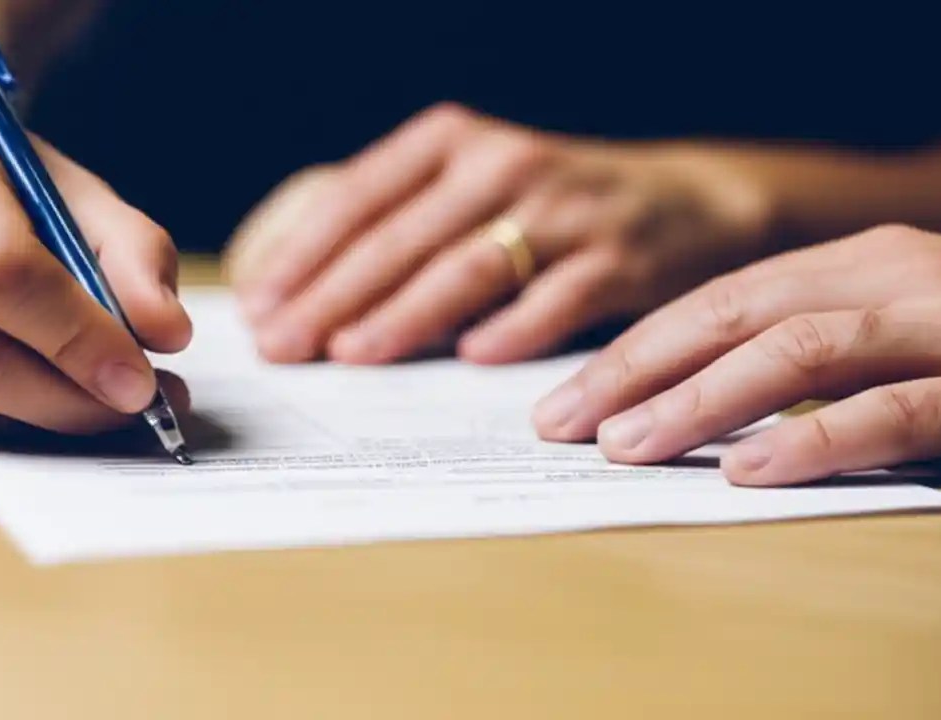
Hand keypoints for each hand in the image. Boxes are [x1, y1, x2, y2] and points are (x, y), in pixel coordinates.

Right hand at [0, 99, 190, 434]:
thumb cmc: (1, 188)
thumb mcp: (78, 195)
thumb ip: (135, 255)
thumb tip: (166, 334)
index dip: (76, 336)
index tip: (141, 380)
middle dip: (66, 397)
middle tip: (134, 408)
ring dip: (39, 418)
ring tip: (96, 400)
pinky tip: (31, 393)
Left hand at [227, 103, 773, 364]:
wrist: (682, 203)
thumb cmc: (548, 209)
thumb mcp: (471, 191)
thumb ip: (402, 229)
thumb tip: (307, 302)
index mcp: (452, 143)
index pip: (359, 197)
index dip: (304, 254)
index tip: (259, 306)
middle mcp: (503, 164)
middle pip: (402, 237)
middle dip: (334, 296)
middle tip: (283, 345)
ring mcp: (564, 209)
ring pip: (468, 265)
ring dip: (406, 315)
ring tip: (351, 354)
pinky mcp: (618, 257)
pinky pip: (557, 297)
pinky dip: (514, 328)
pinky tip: (472, 359)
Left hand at [533, 224, 940, 484]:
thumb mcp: (896, 323)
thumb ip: (810, 344)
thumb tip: (691, 400)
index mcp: (858, 262)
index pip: (717, 300)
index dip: (634, 349)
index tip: (564, 397)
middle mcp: (895, 276)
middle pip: (734, 317)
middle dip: (638, 372)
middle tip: (563, 425)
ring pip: (800, 353)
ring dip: (702, 402)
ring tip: (629, 446)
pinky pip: (897, 411)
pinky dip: (818, 440)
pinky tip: (751, 473)